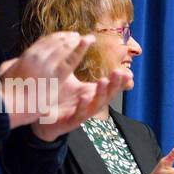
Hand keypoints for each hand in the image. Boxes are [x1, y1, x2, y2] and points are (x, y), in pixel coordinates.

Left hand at [0, 32, 133, 140]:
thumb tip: (90, 51)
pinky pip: (78, 115)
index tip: (129, 73)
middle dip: (114, 84)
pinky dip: (82, 107)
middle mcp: (90, 105)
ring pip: (95, 105)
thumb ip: (83, 69)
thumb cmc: (61, 100)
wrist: (44, 121)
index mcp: (92, 95)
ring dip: (100, 93)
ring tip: (104, 81)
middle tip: (119, 73)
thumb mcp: (75, 83)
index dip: (119, 81)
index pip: (110, 87)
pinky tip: (84, 97)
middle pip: (107, 95)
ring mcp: (81, 114)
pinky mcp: (70, 122)